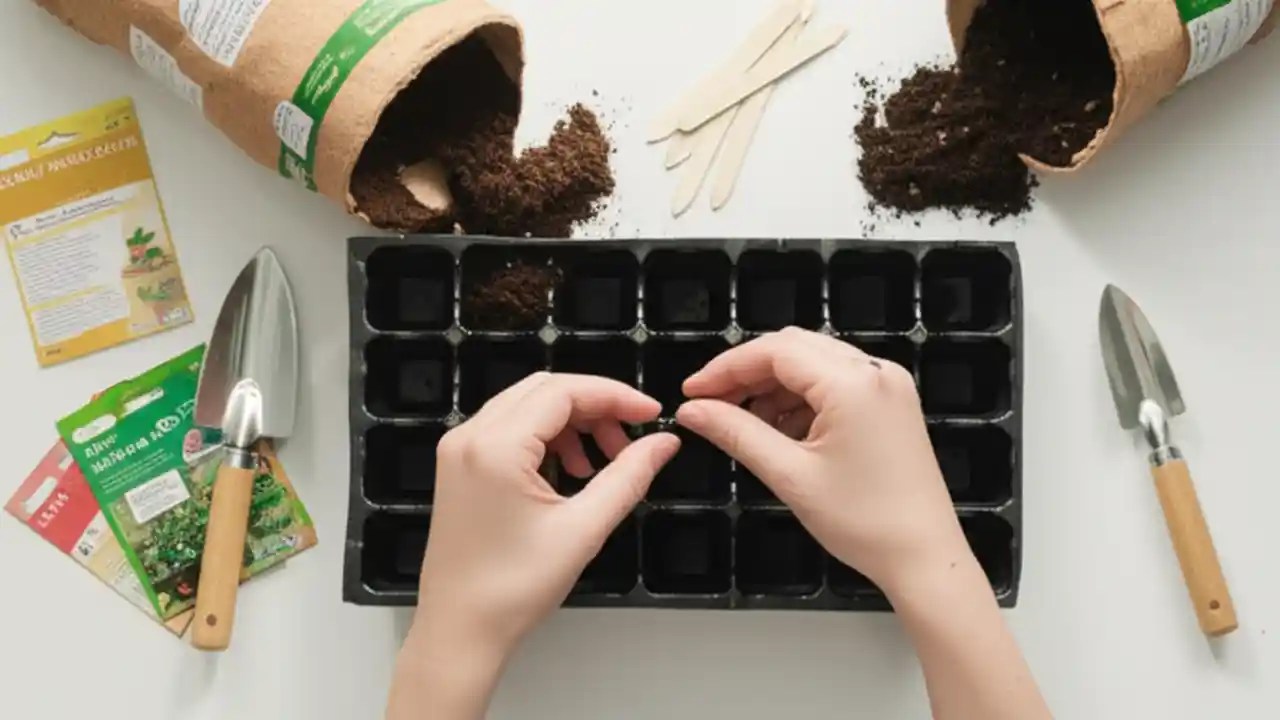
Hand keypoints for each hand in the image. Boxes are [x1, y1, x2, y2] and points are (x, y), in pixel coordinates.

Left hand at [390, 373, 677, 718]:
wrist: (460, 631)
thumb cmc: (512, 590)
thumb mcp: (584, 530)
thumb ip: (629, 476)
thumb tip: (663, 443)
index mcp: (495, 447)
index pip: (564, 391)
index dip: (614, 396)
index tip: (651, 414)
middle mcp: (469, 437)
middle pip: (544, 390)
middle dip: (595, 407)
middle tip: (630, 437)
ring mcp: (459, 451)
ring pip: (527, 406)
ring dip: (572, 423)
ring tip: (603, 464)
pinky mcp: (459, 467)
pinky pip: (509, 430)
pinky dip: (546, 439)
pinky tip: (570, 473)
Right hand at [676, 328, 967, 594]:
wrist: (924, 557)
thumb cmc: (864, 522)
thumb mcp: (790, 475)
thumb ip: (737, 433)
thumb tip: (693, 411)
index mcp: (854, 383)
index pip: (775, 351)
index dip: (726, 367)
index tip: (692, 391)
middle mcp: (876, 372)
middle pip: (794, 348)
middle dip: (748, 373)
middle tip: (710, 404)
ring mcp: (888, 386)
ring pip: (814, 363)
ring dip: (773, 386)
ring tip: (742, 423)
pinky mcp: (892, 404)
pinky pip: (837, 382)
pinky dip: (802, 398)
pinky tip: (780, 430)